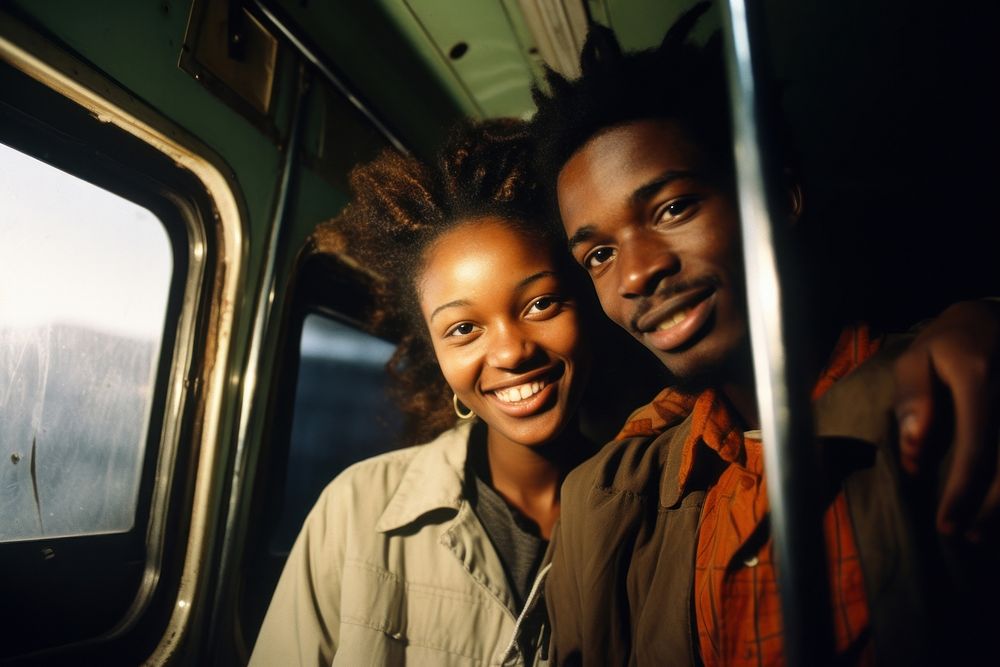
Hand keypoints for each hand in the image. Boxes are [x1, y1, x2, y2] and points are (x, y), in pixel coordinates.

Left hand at [893, 300, 999, 541]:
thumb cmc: (952, 343)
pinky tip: (996, 505)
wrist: (999, 316)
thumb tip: (914, 453)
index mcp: (980, 376)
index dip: (963, 490)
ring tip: (981, 531)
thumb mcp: (920, 357)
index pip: (977, 444)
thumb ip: (913, 399)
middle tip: (964, 536)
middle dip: (991, 508)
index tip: (946, 524)